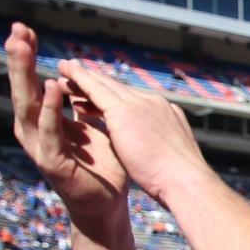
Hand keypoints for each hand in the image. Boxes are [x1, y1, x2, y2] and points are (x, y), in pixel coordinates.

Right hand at [6, 23, 126, 231]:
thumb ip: (81, 103)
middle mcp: (34, 129)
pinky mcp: (51, 161)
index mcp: (42, 119)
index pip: (32, 79)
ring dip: (25, 75)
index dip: (28, 55)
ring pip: (28, 104)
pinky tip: (51, 87)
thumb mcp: (90, 126)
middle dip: (20, 57)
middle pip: (24, 86)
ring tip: (23, 48)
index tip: (25, 28)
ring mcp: (39, 145)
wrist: (105, 202)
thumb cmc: (99, 165)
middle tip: (17, 29)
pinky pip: (50, 130)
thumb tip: (77, 78)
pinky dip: (49, 108)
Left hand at [54, 54, 213, 206]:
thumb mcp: (172, 157)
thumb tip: (160, 152)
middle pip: (119, 88)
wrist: (185, 181)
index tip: (102, 96)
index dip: (115, 96)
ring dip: (83, 75)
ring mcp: (139, 105)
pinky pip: (94, 89)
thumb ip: (162, 146)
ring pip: (104, 84)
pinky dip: (79, 79)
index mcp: (165, 114)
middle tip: (77, 72)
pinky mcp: (123, 112)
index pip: (134, 100)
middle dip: (97, 81)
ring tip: (65, 69)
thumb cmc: (180, 180)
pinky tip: (64, 74)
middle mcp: (153, 103)